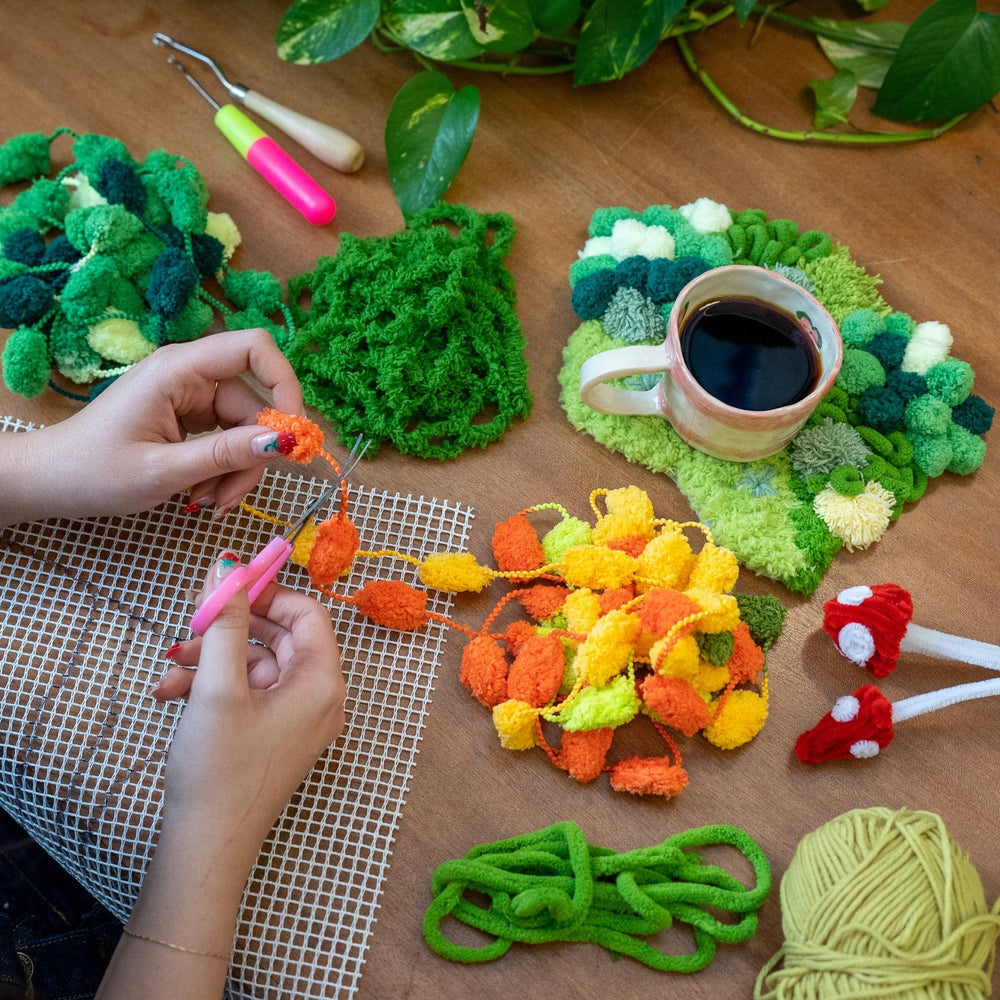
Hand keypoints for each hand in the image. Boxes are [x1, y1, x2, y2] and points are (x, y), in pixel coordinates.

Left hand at [4, 329, 303, 525]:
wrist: (50, 482)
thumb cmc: (95, 472)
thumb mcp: (164, 470)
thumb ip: (226, 455)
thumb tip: (283, 441)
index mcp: (179, 369)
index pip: (254, 348)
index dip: (284, 383)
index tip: (291, 433)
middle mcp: (189, 374)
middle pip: (253, 404)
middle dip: (251, 454)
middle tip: (231, 497)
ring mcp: (190, 396)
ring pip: (243, 430)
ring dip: (236, 471)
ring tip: (208, 503)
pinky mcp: (188, 417)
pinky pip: (226, 440)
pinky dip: (223, 471)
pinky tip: (203, 495)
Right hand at [156, 552, 344, 862]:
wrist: (205, 847)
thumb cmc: (219, 769)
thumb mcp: (219, 686)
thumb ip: (227, 622)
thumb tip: (231, 566)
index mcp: (321, 682)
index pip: (307, 613)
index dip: (268, 593)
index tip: (227, 585)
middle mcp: (317, 697)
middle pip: (279, 637)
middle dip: (230, 626)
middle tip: (189, 617)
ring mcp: (295, 718)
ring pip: (255, 665)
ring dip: (210, 658)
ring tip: (168, 665)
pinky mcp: (271, 735)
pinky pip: (247, 693)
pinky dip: (211, 686)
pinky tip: (171, 692)